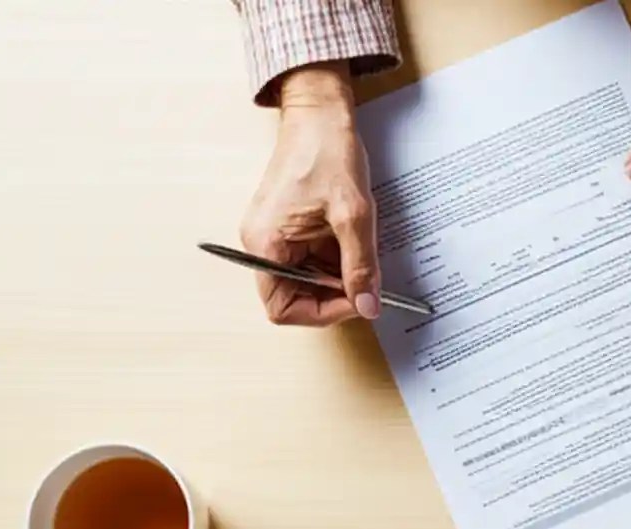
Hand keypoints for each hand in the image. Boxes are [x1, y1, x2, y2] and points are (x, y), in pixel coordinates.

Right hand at [240, 61, 380, 325]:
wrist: (319, 113)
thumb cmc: (328, 152)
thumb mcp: (354, 214)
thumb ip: (360, 265)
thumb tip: (368, 306)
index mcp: (266, 245)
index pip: (282, 309)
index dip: (322, 313)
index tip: (356, 300)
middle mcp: (262, 245)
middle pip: (295, 297)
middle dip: (333, 294)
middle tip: (366, 281)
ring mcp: (273, 236)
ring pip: (306, 280)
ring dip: (337, 275)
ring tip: (360, 248)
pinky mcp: (287, 228)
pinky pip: (310, 259)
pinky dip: (335, 258)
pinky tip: (352, 238)